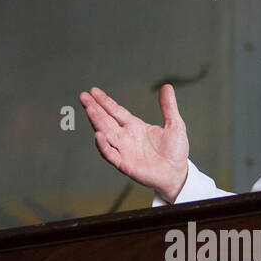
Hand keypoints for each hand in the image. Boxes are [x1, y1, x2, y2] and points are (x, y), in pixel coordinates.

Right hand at [80, 85, 189, 202]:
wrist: (177, 173)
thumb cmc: (175, 151)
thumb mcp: (174, 125)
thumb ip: (168, 106)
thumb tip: (167, 86)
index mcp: (135, 126)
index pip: (115, 111)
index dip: (105, 101)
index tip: (93, 91)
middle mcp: (125, 137)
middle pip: (106, 120)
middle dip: (94, 108)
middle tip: (83, 96)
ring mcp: (123, 150)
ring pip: (105, 134)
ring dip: (96, 122)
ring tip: (89, 109)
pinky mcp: (125, 164)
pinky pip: (111, 154)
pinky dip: (104, 146)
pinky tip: (98, 135)